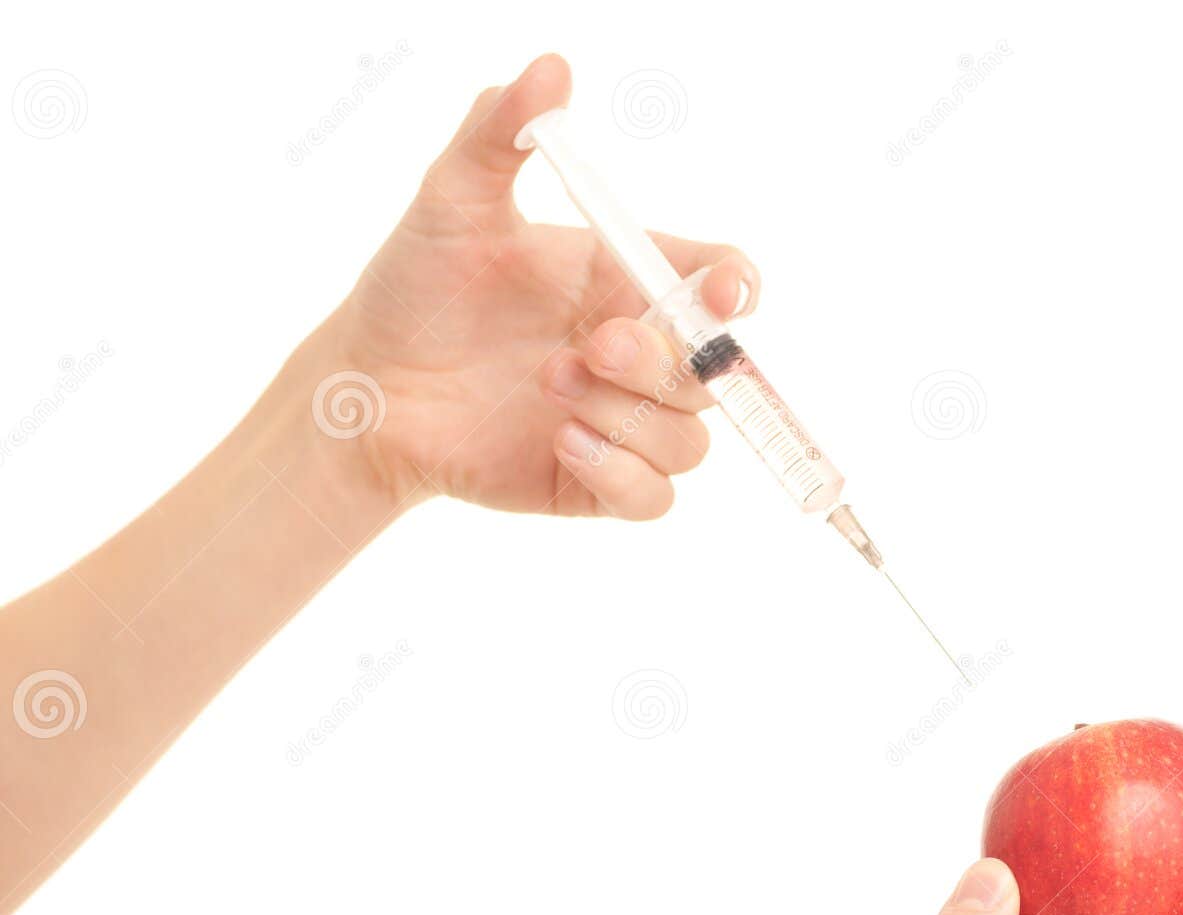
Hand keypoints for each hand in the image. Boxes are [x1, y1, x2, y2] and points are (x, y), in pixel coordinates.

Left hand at [301, 53, 758, 520]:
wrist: (365, 388)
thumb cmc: (414, 289)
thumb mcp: (452, 201)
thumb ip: (502, 133)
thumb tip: (551, 67)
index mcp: (624, 281)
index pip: (720, 284)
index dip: (736, 289)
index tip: (718, 289)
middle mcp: (637, 353)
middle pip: (714, 370)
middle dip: (663, 359)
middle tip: (590, 345)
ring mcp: (622, 422)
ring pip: (691, 440)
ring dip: (632, 416)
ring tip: (551, 388)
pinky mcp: (595, 483)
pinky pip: (654, 499)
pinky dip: (622, 474)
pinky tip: (563, 443)